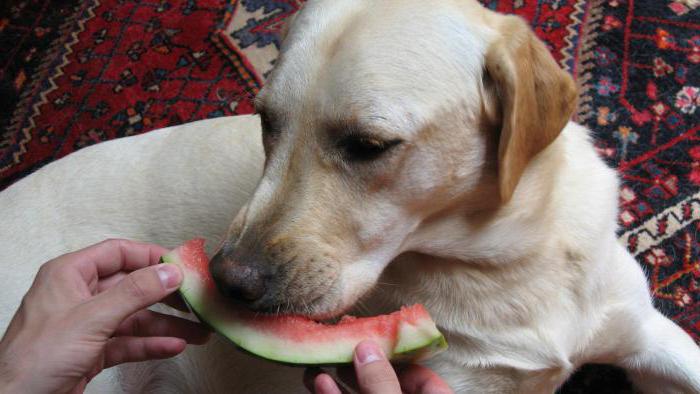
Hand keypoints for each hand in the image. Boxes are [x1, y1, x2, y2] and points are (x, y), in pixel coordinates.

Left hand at [0, 239, 209, 392]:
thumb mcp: (91, 318)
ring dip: (166, 325)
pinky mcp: (92, 351)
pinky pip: (129, 342)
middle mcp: (79, 295)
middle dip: (166, 295)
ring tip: (197, 331)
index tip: (182, 265)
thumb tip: (169, 272)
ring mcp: (86, 325)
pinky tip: (174, 347)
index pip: (118, 253)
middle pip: (132, 286)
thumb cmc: (35, 358)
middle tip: (195, 299)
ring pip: (135, 317)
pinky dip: (152, 345)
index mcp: (70, 274)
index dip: (152, 256)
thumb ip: (134, 293)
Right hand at [305, 340, 452, 393]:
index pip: (424, 380)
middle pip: (385, 382)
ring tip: (320, 359)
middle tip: (340, 341)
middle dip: (360, 362)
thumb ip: (381, 383)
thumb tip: (366, 347)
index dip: (399, 357)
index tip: (372, 339)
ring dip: (338, 378)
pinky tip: (318, 381)